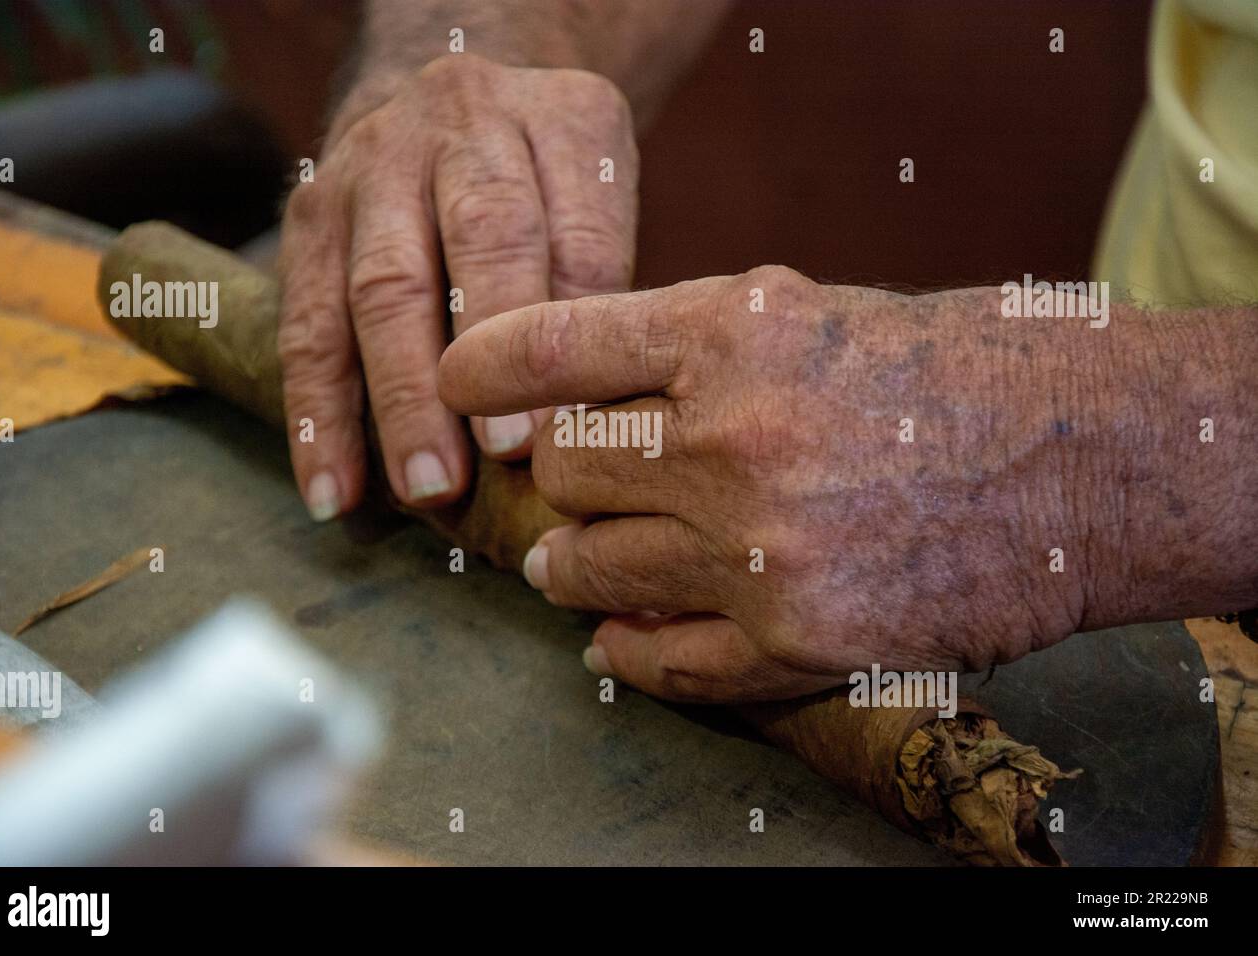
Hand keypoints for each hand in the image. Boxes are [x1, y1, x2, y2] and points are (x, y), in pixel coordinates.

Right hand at [278, 53, 638, 518]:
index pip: (572, 233)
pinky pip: (306, 324)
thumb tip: (591, 420)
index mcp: (562, 120)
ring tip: (424, 490)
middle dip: (481, 361)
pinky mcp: (310, 213)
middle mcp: (463, 125)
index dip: (561, 332)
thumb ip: (598, 285)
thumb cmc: (551, 179)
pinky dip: (317, 416)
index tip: (561, 426)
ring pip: (380, 290)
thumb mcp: (604, 195)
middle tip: (499, 457)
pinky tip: (331, 491)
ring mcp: (374, 164)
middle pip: (474, 245)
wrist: (451, 94)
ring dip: (400, 401)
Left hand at [438, 268, 1116, 702]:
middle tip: (578, 487)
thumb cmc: (951, 369)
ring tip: (577, 567)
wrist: (1084, 459)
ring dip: (574, 568)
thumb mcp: (811, 313)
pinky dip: (626, 652)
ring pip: (587, 568)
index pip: (551, 346)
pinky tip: (620, 640)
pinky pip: (655, 661)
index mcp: (731, 332)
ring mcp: (756, 547)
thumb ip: (689, 347)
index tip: (457, 383)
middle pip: (559, 469)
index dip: (482, 365)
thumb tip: (575, 395)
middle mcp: (731, 437)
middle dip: (561, 477)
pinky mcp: (792, 641)